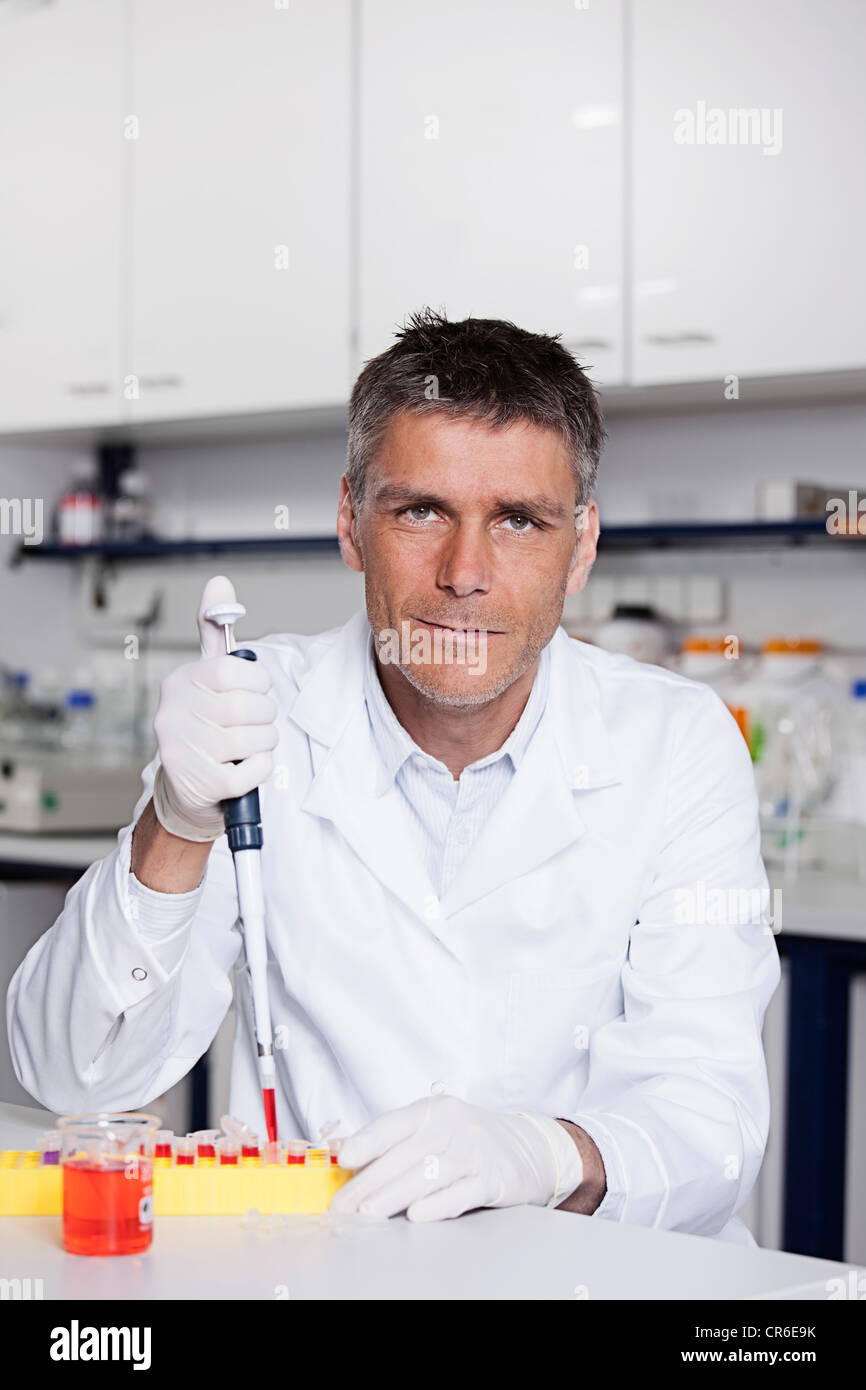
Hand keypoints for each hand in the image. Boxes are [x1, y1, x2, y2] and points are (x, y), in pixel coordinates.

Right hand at [151, 576, 278, 840]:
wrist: (186, 790)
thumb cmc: (205, 726)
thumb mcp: (206, 678)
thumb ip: (214, 632)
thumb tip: (219, 583)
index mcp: (180, 683)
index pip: (233, 670)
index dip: (257, 682)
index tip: (255, 690)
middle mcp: (174, 714)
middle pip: (248, 707)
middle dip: (265, 716)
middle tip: (256, 722)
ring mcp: (185, 750)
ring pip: (256, 738)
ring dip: (265, 743)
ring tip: (250, 744)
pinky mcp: (202, 783)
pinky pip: (256, 769)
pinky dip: (261, 768)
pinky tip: (245, 766)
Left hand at [329, 1095, 582, 1221]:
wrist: (528, 1149)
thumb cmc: (467, 1141)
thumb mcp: (433, 1130)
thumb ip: (391, 1141)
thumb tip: (339, 1151)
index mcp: (433, 1111)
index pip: (394, 1124)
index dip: (367, 1140)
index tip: (344, 1159)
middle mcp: (454, 1126)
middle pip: (405, 1155)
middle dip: (370, 1183)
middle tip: (344, 1206)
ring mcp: (475, 1151)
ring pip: (428, 1175)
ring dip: (394, 1196)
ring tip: (368, 1215)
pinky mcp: (494, 1178)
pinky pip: (461, 1193)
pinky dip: (438, 1204)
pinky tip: (416, 1215)